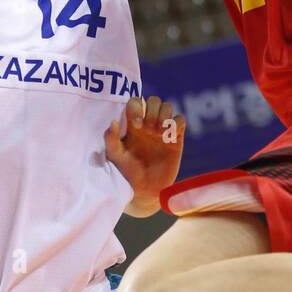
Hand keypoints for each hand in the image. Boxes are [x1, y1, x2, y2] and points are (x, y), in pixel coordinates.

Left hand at [104, 95, 185, 215]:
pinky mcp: (176, 138)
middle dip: (152, 111)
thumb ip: (111, 139)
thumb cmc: (126, 172)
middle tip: (149, 130)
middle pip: (154, 101)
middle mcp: (148, 123)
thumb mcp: (115, 156)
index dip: (137, 107)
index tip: (137, 124)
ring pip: (168, 106)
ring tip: (159, 133)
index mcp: (132, 124)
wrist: (144, 191)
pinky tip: (170, 137)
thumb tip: (113, 122)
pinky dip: (176, 123)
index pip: (136, 102)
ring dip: (164, 115)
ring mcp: (163, 130)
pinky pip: (180, 119)